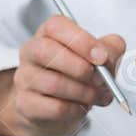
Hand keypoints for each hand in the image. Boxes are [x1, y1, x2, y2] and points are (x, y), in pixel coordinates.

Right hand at [0, 15, 124, 135]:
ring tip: (97, 95)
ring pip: (53, 83)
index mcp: (49, 34)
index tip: (101, 56)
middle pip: (47, 51)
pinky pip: (54, 107)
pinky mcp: (26, 104)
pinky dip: (75, 109)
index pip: (56, 26)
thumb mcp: (98, 57)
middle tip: (101, 79)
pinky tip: (82, 107)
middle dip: (81, 68)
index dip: (81, 40)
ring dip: (84, 92)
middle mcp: (31, 52)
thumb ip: (110, 49)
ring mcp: (25, 79)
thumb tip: (108, 55)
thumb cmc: (79, 76)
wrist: (56, 109)